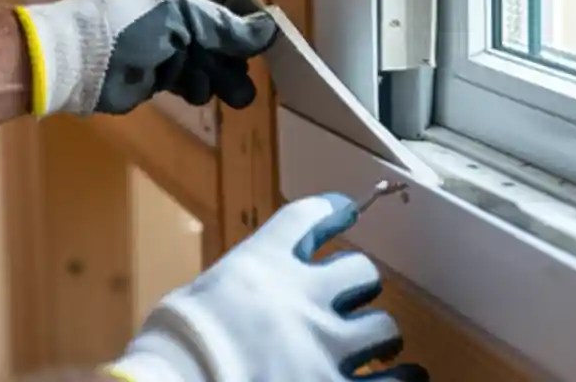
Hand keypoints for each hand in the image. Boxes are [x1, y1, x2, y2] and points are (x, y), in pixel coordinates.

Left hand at [15, 0, 277, 115]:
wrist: (73, 61)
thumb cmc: (125, 24)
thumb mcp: (179, 14)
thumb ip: (225, 24)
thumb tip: (267, 31)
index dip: (249, 10)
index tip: (267, 34)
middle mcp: (176, 8)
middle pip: (225, 28)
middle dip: (240, 51)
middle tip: (255, 70)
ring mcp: (168, 41)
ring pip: (212, 58)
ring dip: (226, 76)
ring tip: (238, 96)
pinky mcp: (159, 72)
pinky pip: (193, 78)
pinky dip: (199, 87)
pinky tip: (196, 93)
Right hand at [107, 194, 427, 381]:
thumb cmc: (169, 356)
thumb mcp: (189, 305)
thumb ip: (233, 294)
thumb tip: (243, 300)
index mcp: (262, 266)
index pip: (310, 216)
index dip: (333, 211)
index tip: (345, 209)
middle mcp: (304, 298)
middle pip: (360, 271)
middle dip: (358, 286)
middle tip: (352, 301)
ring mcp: (325, 346)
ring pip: (385, 327)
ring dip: (381, 337)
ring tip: (379, 348)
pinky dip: (405, 379)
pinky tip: (406, 377)